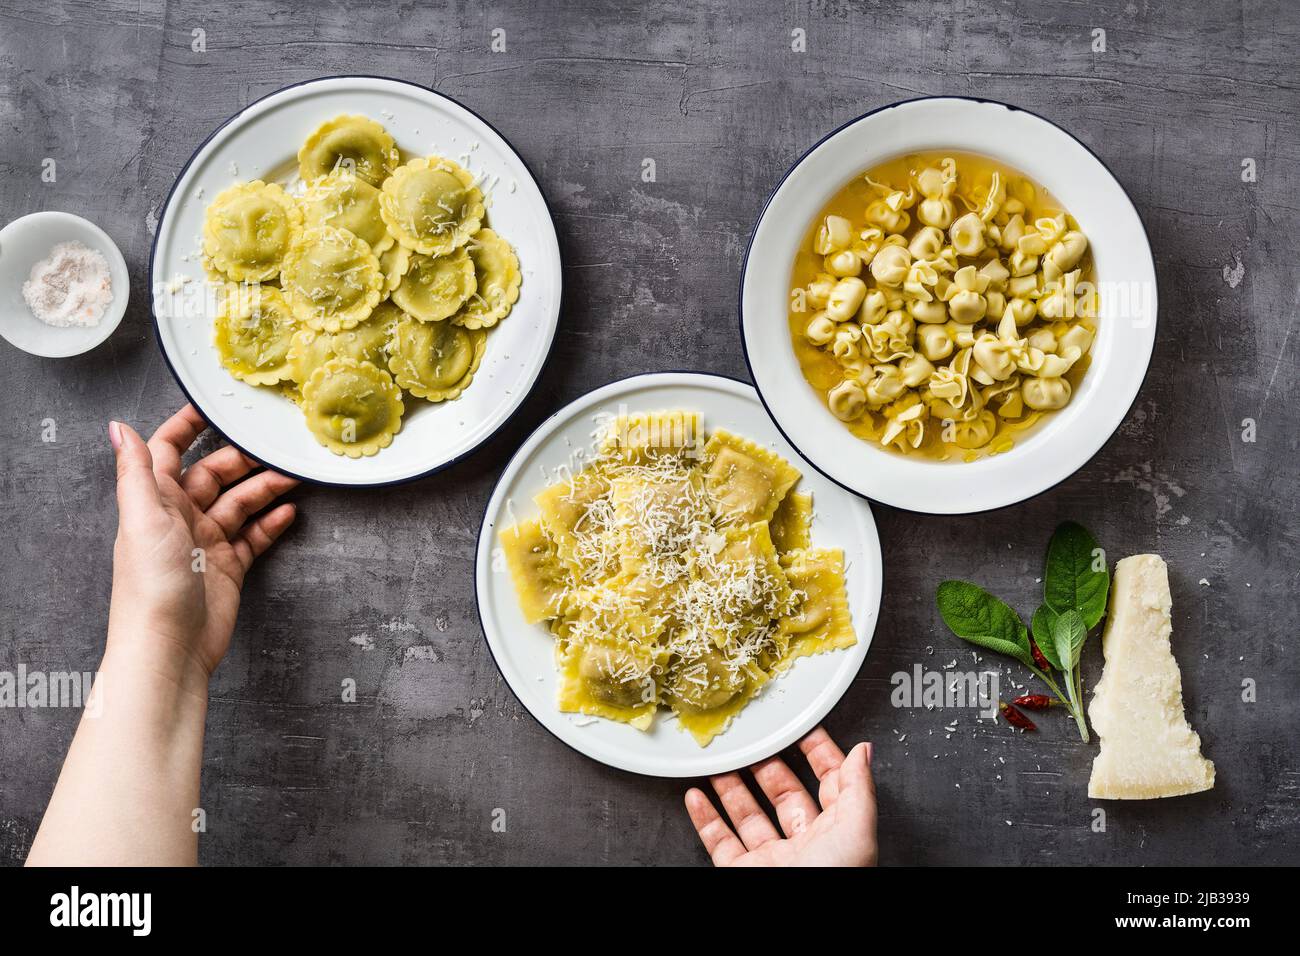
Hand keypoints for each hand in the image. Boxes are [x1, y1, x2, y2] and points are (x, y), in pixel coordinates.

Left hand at [107, 406, 298, 691]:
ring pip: (240, 502)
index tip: (216, 407)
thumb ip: (137, 471)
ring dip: (265, 488)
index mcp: (155, 501)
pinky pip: (254, 536)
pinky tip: (290, 514)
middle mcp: (180, 518)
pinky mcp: (228, 566)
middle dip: (244, 459)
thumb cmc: (151, 586)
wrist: (170, 646)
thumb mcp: (143, 518)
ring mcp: (206, 542)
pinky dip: (272, 523)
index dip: (189, 425)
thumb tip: (119, 427)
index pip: (169, 449)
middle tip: (276, 447)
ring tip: (293, 478)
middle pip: (215, 474)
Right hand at [684, 727, 877, 865]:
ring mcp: (772, 860)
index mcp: (838, 833)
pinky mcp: (742, 873)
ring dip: (732, 785)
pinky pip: (720, 841)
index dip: (818, 753)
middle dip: (768, 764)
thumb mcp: (857, 831)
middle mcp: (805, 845)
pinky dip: (705, 817)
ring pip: (748, 814)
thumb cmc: (834, 883)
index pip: (830, 782)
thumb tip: (863, 751)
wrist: (801, 934)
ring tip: (721, 762)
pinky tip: (697, 796)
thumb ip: (858, 788)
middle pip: (784, 794)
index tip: (802, 728)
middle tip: (755, 740)